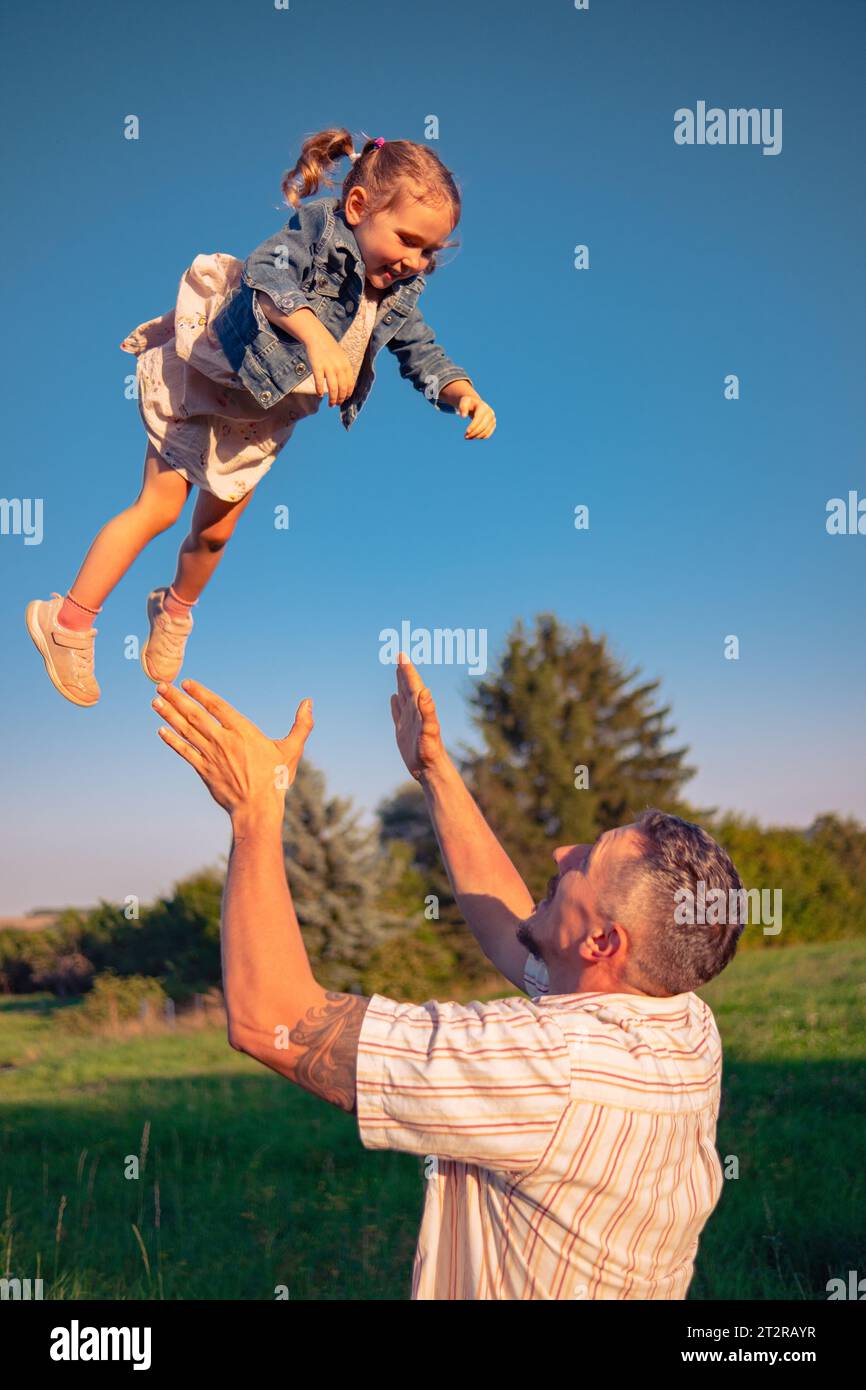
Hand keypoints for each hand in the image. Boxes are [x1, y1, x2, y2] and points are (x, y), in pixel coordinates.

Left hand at [152, 678, 313, 818]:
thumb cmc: (276, 778)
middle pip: (195, 715)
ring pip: (186, 731)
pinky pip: (184, 752)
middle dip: (176, 699)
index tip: (187, 683)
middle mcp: (223, 740)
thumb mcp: (292, 750)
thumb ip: (301, 725)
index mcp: (243, 732)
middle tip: (160, 685)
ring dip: (169, 715)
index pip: (217, 706)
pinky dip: (172, 740)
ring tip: (155, 701)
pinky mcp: (204, 770)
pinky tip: (161, 731)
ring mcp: (211, 755)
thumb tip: (309, 702)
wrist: (257, 808)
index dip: (201, 693)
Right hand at [305, 324, 354, 405]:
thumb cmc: (330, 350)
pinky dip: (319, 390)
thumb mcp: (342, 359)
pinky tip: (319, 395)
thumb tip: (347, 388)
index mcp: (346, 366)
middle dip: (340, 399)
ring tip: (330, 404)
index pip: (350, 385)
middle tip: (336, 404)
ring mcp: (328, 367)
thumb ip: (345, 372)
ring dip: (332, 399)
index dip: (348, 394)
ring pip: (332, 388)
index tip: (344, 400)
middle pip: (342, 388)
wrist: (318, 337)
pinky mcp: (317, 366)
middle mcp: (339, 367)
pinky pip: (319, 382)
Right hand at [389, 653, 445, 781]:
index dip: (407, 670)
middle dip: (404, 672)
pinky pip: (397, 713)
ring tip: (397, 671)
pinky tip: (393, 698)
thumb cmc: (431, 751)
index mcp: (420, 708)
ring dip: (400, 683)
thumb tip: (425, 691)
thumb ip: (428, 711)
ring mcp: (409, 721)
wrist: (430, 769)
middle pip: (408, 687)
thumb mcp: (429, 730)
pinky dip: (394, 704)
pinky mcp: (403, 731)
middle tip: (400, 656)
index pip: (413, 684)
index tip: (402, 655)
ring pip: (402, 697)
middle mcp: (415, 712)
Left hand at [456, 392, 495, 439]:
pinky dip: (480, 437)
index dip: (473, 425)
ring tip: (467, 437)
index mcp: (483, 407)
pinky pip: (488, 434)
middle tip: (465, 437)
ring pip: (486, 432)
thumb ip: (462, 407)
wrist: (476, 404)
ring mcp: (493, 419)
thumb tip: (463, 416)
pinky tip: (473, 437)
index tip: (467, 432)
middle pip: (483, 426)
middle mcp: (490, 413)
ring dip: (476, 436)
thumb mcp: (464, 402)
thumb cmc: (468, 403)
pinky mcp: (493, 425)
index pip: (479, 418)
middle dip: (474, 433)